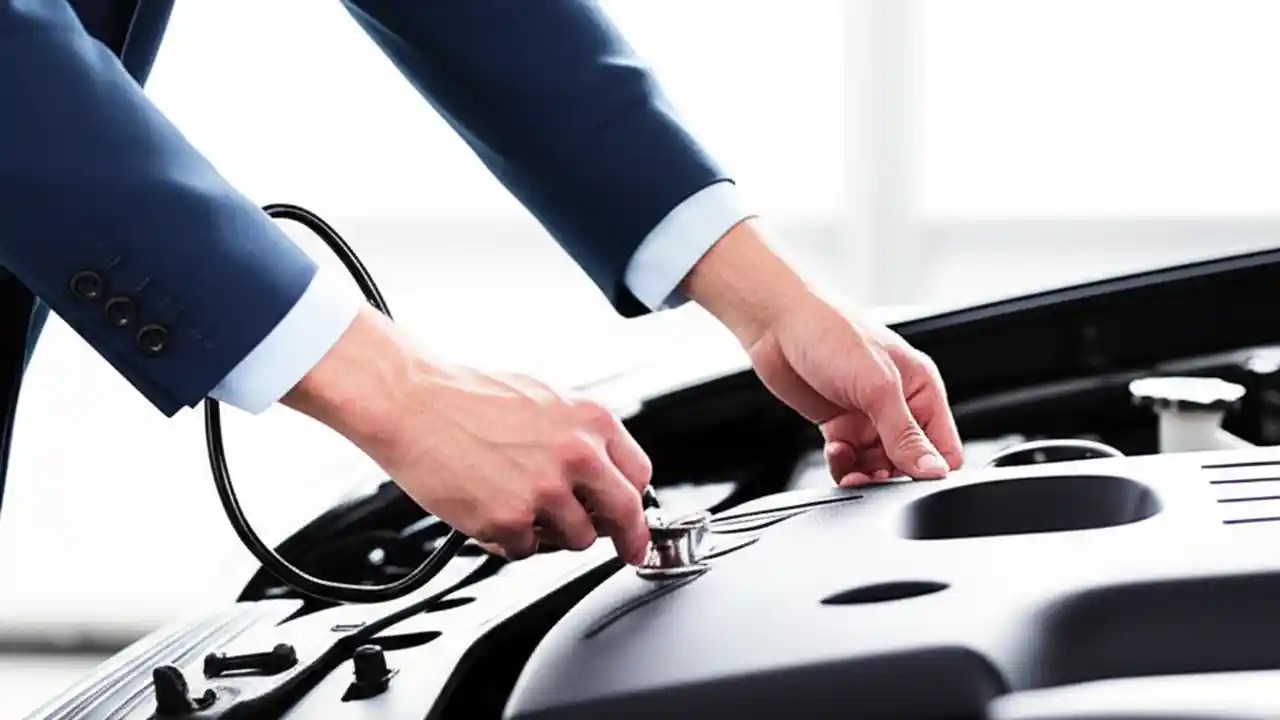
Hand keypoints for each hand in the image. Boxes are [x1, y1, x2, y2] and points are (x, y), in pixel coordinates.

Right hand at [282, 307, 652, 563]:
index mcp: (590, 420)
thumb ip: (582, 436)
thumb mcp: (546, 399)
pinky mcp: (509, 520)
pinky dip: (510, 540)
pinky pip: (526, 550)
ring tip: (522, 507)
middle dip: (626, 538)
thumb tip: (605, 474)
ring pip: (577, 540)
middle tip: (625, 549)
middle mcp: (576, 455)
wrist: (413, 403)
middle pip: (624, 514)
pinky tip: (491, 511)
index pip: (638, 475)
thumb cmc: (469, 398)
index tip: (634, 520)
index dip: (636, 502)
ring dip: (555, 535)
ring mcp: (544, 492)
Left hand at [683, 219, 962, 485]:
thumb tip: (932, 470)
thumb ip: (904, 434)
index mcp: (921, 387)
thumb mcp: (877, 388)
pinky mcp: (838, 422)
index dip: (932, 470)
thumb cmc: (830, 332)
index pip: (944, 446)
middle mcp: (897, 403)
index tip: (912, 483)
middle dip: (892, 475)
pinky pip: (850, 459)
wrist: (777, 323)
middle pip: (909, 461)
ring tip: (851, 470)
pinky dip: (844, 465)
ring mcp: (866, 414)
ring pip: (878, 464)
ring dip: (866, 473)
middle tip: (874, 479)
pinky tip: (836, 453)